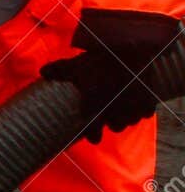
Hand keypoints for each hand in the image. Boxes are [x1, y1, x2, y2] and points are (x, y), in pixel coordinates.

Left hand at [42, 9, 180, 142]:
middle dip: (110, 124)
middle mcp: (114, 113)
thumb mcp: (77, 64)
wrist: (131, 54)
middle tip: (107, 121)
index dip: (92, 135)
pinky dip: (140, 110)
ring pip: (129, 122)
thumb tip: (43, 71)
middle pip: (114, 127)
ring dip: (124, 119)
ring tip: (120, 112)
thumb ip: (59, 70)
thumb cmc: (100, 61)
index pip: (93, 131)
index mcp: (95, 107)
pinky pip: (145, 113)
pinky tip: (136, 104)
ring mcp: (133, 109)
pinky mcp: (148, 102)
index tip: (92, 138)